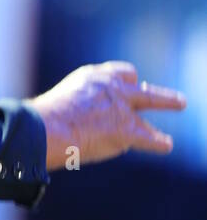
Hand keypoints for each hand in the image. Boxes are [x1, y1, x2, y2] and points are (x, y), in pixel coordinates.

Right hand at [29, 62, 185, 169]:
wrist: (45, 129)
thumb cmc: (39, 125)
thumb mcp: (51, 107)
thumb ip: (65, 111)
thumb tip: (47, 127)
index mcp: (91, 78)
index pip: (117, 74)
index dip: (124, 82)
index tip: (129, 85)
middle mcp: (110, 87)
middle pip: (137, 83)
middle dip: (151, 88)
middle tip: (165, 92)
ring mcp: (121, 106)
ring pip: (151, 99)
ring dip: (167, 100)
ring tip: (180, 102)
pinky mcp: (126, 129)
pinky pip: (148, 136)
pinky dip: (158, 142)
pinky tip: (166, 144)